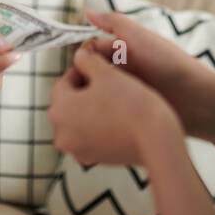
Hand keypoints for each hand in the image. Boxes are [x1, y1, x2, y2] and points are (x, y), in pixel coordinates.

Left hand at [48, 45, 180, 166]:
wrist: (155, 138)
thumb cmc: (129, 103)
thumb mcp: (105, 73)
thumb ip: (87, 60)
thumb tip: (79, 56)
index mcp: (59, 109)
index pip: (64, 82)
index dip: (81, 69)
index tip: (97, 65)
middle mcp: (62, 133)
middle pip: (69, 102)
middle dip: (84, 90)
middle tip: (106, 81)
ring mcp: (77, 149)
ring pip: (79, 119)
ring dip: (91, 107)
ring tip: (113, 98)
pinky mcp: (93, 158)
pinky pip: (89, 135)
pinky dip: (98, 125)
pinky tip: (117, 116)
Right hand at [81, 10, 214, 151]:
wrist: (196, 99)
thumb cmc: (169, 64)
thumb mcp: (139, 37)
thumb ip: (114, 22)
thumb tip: (86, 11)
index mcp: (125, 49)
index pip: (91, 50)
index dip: (83, 57)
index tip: (82, 68)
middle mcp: (124, 68)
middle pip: (92, 70)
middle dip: (85, 77)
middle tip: (84, 89)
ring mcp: (127, 91)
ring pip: (98, 90)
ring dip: (93, 95)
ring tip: (91, 103)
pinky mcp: (130, 112)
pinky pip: (109, 110)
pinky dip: (102, 111)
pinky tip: (99, 116)